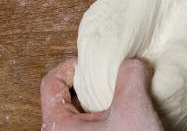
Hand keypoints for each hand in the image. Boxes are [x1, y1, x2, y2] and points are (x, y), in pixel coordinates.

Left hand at [41, 58, 162, 130]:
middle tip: (109, 80)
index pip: (51, 84)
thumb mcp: (133, 109)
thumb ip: (131, 77)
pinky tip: (131, 119)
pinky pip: (97, 130)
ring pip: (84, 118)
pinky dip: (111, 121)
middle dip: (90, 87)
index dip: (70, 67)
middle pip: (68, 100)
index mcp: (59, 127)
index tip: (90, 65)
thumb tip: (135, 63)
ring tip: (123, 98)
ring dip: (103, 106)